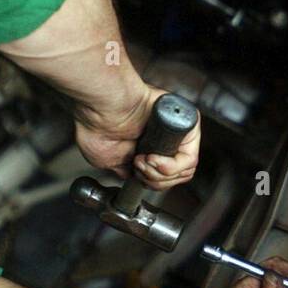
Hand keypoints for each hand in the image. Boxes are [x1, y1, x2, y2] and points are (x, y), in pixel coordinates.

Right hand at [74, 85, 199, 189]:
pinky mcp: (188, 123)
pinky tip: (151, 157)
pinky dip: (169, 167)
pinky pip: (189, 159)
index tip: (136, 173)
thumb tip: (138, 179)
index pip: (166, 176)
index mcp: (150, 144)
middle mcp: (165, 137)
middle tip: (138, 166)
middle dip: (154, 180)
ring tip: (141, 160)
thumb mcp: (111, 160)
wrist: (102, 106)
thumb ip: (130, 172)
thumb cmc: (98, 124)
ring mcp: (178, 131)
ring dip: (159, 174)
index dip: (152, 182)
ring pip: (186, 171)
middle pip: (179, 176)